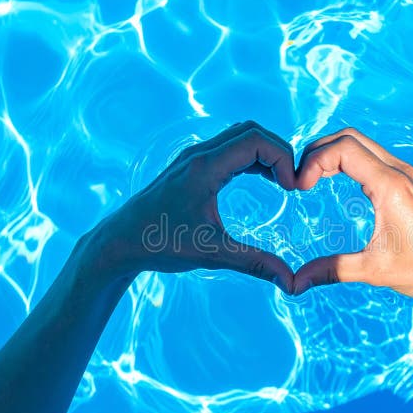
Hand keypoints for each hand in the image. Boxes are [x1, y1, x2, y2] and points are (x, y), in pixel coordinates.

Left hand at [85, 121, 296, 292]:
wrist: (120, 241)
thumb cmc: (159, 243)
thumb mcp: (212, 254)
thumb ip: (254, 263)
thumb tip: (291, 282)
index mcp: (205, 167)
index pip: (256, 140)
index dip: (283, 158)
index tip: (293, 189)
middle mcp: (199, 154)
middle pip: (252, 131)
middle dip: (279, 152)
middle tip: (292, 184)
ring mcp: (194, 157)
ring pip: (240, 136)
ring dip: (266, 153)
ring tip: (283, 183)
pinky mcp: (192, 165)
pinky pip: (230, 148)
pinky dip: (252, 158)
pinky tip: (263, 181)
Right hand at [292, 128, 412, 352]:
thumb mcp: (375, 271)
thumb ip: (333, 270)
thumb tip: (297, 282)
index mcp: (390, 186)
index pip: (343, 149)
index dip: (314, 161)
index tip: (300, 187)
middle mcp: (400, 173)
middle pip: (350, 138)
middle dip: (318, 150)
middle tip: (300, 177)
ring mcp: (409, 175)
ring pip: (364, 144)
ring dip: (335, 152)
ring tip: (314, 176)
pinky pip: (376, 156)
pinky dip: (352, 159)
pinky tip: (341, 181)